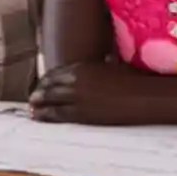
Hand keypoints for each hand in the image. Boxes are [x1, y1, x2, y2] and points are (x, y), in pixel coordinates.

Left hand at [30, 62, 145, 125]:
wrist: (144, 97)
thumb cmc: (135, 81)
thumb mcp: (115, 67)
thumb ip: (103, 65)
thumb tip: (106, 58)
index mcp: (83, 67)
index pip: (57, 72)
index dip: (47, 79)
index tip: (42, 83)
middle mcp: (76, 80)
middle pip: (50, 85)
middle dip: (40, 91)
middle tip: (33, 97)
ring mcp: (77, 97)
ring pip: (50, 100)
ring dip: (38, 103)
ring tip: (32, 107)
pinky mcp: (82, 113)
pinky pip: (58, 114)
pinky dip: (45, 115)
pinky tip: (38, 117)